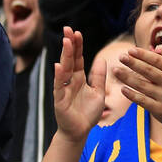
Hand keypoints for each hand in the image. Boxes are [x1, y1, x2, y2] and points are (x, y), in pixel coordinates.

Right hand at [52, 28, 106, 142]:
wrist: (80, 132)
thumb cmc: (88, 113)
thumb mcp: (98, 92)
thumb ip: (99, 76)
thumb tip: (102, 59)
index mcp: (79, 78)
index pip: (78, 58)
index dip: (77, 46)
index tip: (77, 32)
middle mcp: (70, 81)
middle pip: (69, 59)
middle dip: (69, 44)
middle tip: (68, 29)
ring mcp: (64, 89)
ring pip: (64, 69)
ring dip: (65, 55)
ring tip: (66, 41)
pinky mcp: (60, 100)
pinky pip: (59, 86)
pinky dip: (59, 76)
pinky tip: (59, 65)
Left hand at [117, 39, 161, 130]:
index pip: (156, 60)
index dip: (142, 54)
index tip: (130, 50)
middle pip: (148, 70)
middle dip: (133, 63)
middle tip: (120, 56)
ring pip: (142, 85)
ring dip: (127, 77)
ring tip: (115, 70)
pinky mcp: (159, 109)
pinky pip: (142, 100)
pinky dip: (131, 94)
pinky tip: (122, 89)